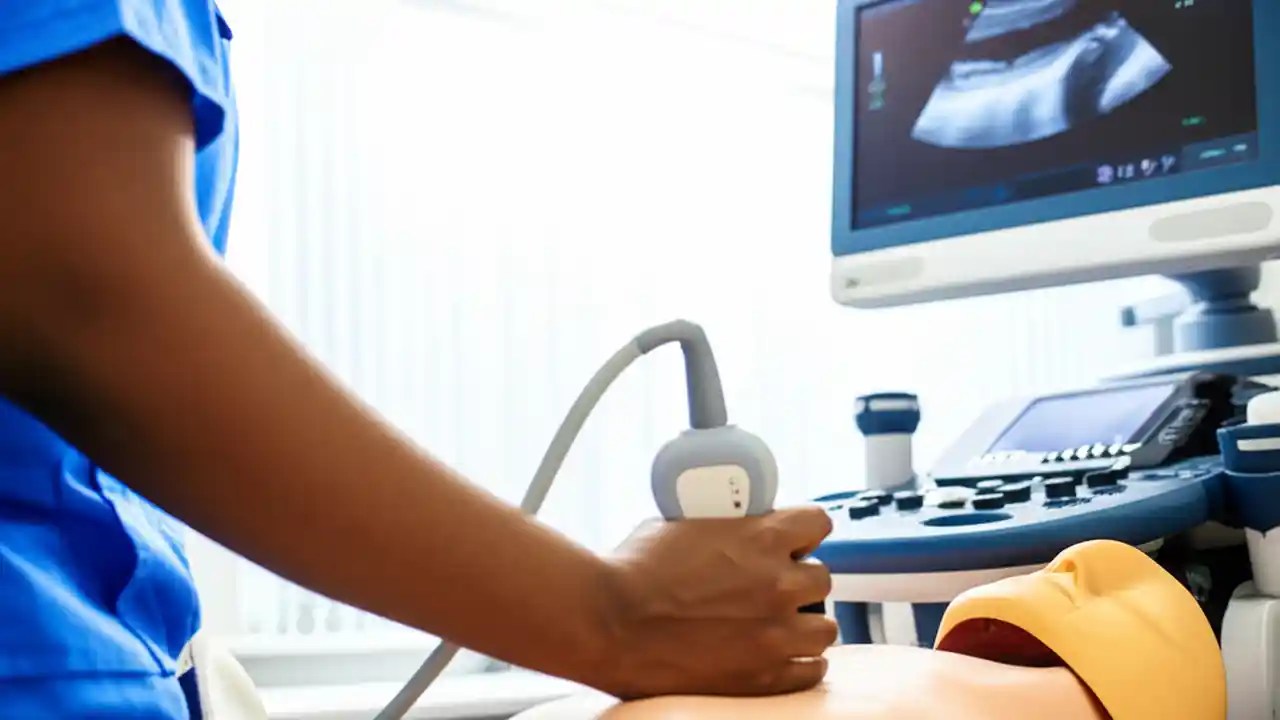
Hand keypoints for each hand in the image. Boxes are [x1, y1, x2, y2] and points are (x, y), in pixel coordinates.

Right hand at [593, 506, 836, 698]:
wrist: (609, 624)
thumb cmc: (632, 573)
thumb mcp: (681, 525)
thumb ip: (721, 528)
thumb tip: (728, 529)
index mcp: (761, 537)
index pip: (818, 523)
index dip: (804, 532)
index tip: (794, 541)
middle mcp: (778, 583)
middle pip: (822, 578)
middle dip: (799, 580)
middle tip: (773, 587)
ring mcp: (776, 633)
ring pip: (824, 628)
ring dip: (803, 624)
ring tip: (777, 626)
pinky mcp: (766, 676)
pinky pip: (811, 670)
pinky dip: (798, 663)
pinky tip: (779, 657)